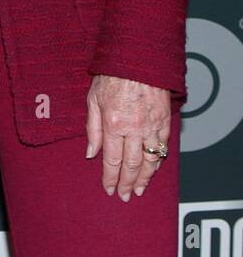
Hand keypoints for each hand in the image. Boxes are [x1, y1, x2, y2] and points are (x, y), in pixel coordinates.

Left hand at [85, 75, 171, 200]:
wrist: (138, 60)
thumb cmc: (112, 76)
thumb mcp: (92, 99)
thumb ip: (92, 128)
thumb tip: (91, 153)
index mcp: (113, 124)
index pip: (111, 160)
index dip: (110, 177)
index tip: (108, 189)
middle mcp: (133, 129)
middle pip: (131, 165)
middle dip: (127, 183)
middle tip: (125, 196)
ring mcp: (151, 126)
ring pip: (150, 160)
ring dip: (145, 178)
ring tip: (140, 190)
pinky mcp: (164, 122)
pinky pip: (163, 147)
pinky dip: (158, 161)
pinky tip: (154, 169)